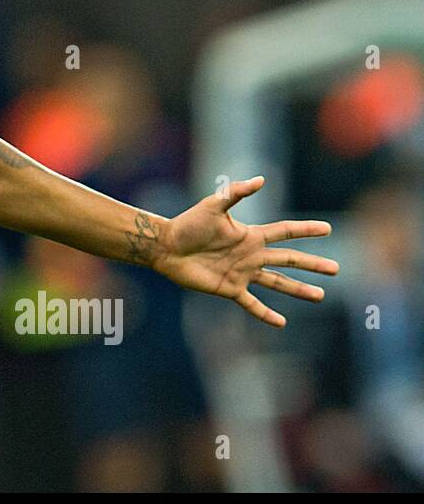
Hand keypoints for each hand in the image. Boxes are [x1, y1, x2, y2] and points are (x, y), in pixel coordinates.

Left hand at [152, 176, 337, 326]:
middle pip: (289, 260)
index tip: (328, 229)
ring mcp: (242, 273)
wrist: (166, 246)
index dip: (305, 230)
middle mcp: (251, 255)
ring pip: (277, 282)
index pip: (285, 232)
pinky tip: (281, 323)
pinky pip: (252, 304)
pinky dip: (266, 313)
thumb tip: (262, 180)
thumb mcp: (213, 205)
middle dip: (312, 264)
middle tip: (337, 269)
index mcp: (251, 235)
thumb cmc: (188, 224)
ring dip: (298, 290)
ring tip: (320, 295)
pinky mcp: (229, 289)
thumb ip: (236, 192)